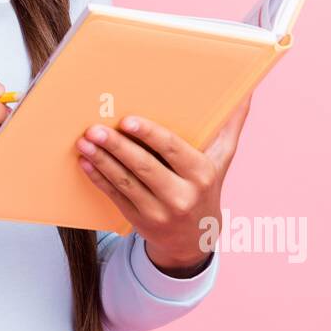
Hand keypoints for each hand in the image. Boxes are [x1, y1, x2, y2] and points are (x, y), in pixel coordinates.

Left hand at [74, 95, 251, 276]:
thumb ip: (231, 125)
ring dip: (101, 161)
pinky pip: (115, 196)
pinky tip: (85, 162)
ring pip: (125, 182)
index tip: (128, 120)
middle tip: (95, 129)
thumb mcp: (222, 159)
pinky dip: (98, 178)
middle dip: (117, 146)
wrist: (195, 239)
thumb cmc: (206, 187)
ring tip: (84, 142)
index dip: (149, 134)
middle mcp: (182, 195)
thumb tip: (246, 92)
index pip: (173, 149)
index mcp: (201, 174)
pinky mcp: (139, 220)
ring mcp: (159, 211)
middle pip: (144, 166)